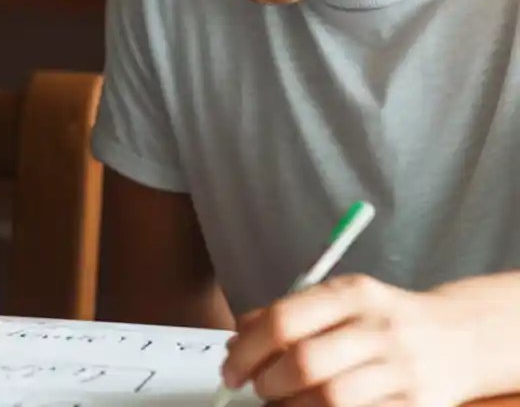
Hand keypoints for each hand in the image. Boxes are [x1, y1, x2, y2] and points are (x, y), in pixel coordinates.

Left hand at [221, 274, 476, 405]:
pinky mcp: (416, 404)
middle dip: (268, 383)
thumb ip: (286, 314)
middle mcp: (378, 328)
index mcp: (352, 294)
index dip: (246, 351)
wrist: (459, 336)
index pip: (283, 321)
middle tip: (259, 390)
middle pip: (304, 363)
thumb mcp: (338, 300)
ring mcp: (400, 369)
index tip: (230, 371)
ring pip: (330, 399)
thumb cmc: (381, 319)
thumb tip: (234, 341)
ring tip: (285, 403)